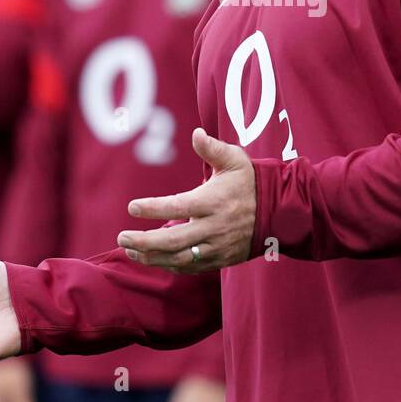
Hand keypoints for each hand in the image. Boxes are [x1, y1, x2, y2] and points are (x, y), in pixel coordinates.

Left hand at [117, 128, 254, 273]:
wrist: (278, 212)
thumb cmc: (250, 183)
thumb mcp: (235, 160)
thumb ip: (212, 149)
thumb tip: (196, 134)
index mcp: (213, 201)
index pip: (176, 207)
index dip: (152, 208)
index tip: (132, 207)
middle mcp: (213, 227)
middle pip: (172, 240)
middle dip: (144, 242)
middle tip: (122, 237)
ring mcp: (216, 246)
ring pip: (179, 258)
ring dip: (151, 257)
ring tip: (131, 250)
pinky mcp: (220, 260)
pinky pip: (191, 267)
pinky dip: (170, 265)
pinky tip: (153, 259)